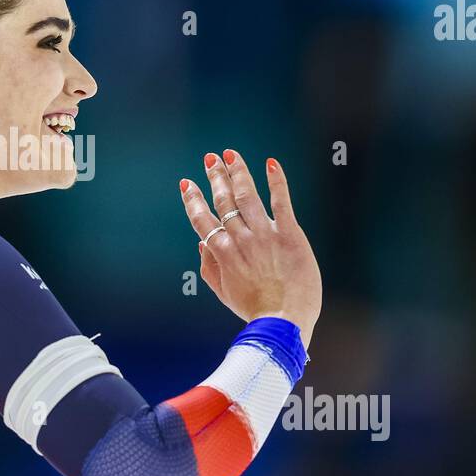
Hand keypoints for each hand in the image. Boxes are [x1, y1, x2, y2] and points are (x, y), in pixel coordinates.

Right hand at [179, 150, 321, 349]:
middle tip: (210, 158)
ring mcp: (265, 234)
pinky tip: (270, 164)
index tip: (186, 183)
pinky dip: (276, 182)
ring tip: (230, 154)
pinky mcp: (289, 234)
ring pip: (247, 195)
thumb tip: (202, 242)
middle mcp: (240, 238)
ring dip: (237, 171)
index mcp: (221, 252)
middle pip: (223, 200)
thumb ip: (208, 266)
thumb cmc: (253, 309)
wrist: (284, 321)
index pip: (202, 219)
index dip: (192, 199)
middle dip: (215, 176)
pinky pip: (282, 203)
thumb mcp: (223, 293)